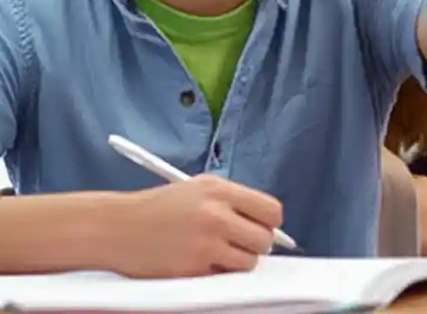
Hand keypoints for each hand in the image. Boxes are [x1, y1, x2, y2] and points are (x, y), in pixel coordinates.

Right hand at [114, 175, 282, 277]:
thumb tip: (269, 223)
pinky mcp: (192, 269)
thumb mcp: (200, 189)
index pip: (272, 211)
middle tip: (239, 244)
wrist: (116, 227)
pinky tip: (200, 261)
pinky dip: (217, 273)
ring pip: (249, 263)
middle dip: (256, 244)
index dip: (270, 223)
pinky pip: (224, 277)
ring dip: (238, 262)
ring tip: (217, 253)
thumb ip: (235, 201)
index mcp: (220, 191)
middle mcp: (215, 215)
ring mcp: (204, 244)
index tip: (262, 227)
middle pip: (265, 240)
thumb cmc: (159, 207)